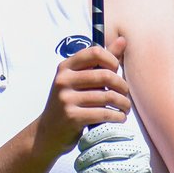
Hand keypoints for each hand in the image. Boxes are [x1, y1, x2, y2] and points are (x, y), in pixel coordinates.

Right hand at [34, 41, 130, 156]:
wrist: (48, 132)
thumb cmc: (69, 102)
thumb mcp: (79, 79)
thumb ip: (101, 61)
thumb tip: (122, 40)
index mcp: (65, 67)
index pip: (94, 52)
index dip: (111, 60)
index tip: (116, 71)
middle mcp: (63, 80)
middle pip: (105, 76)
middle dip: (122, 86)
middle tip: (125, 94)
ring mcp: (66, 99)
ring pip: (107, 97)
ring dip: (123, 104)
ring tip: (125, 108)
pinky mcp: (72, 117)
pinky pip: (103, 113)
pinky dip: (117, 116)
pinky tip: (119, 118)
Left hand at [73, 119, 160, 172]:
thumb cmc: (121, 172)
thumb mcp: (116, 152)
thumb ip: (103, 141)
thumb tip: (82, 133)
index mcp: (133, 137)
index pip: (108, 129)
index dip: (90, 137)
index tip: (80, 147)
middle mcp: (139, 150)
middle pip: (103, 150)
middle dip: (85, 158)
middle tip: (77, 166)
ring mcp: (139, 169)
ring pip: (103, 169)